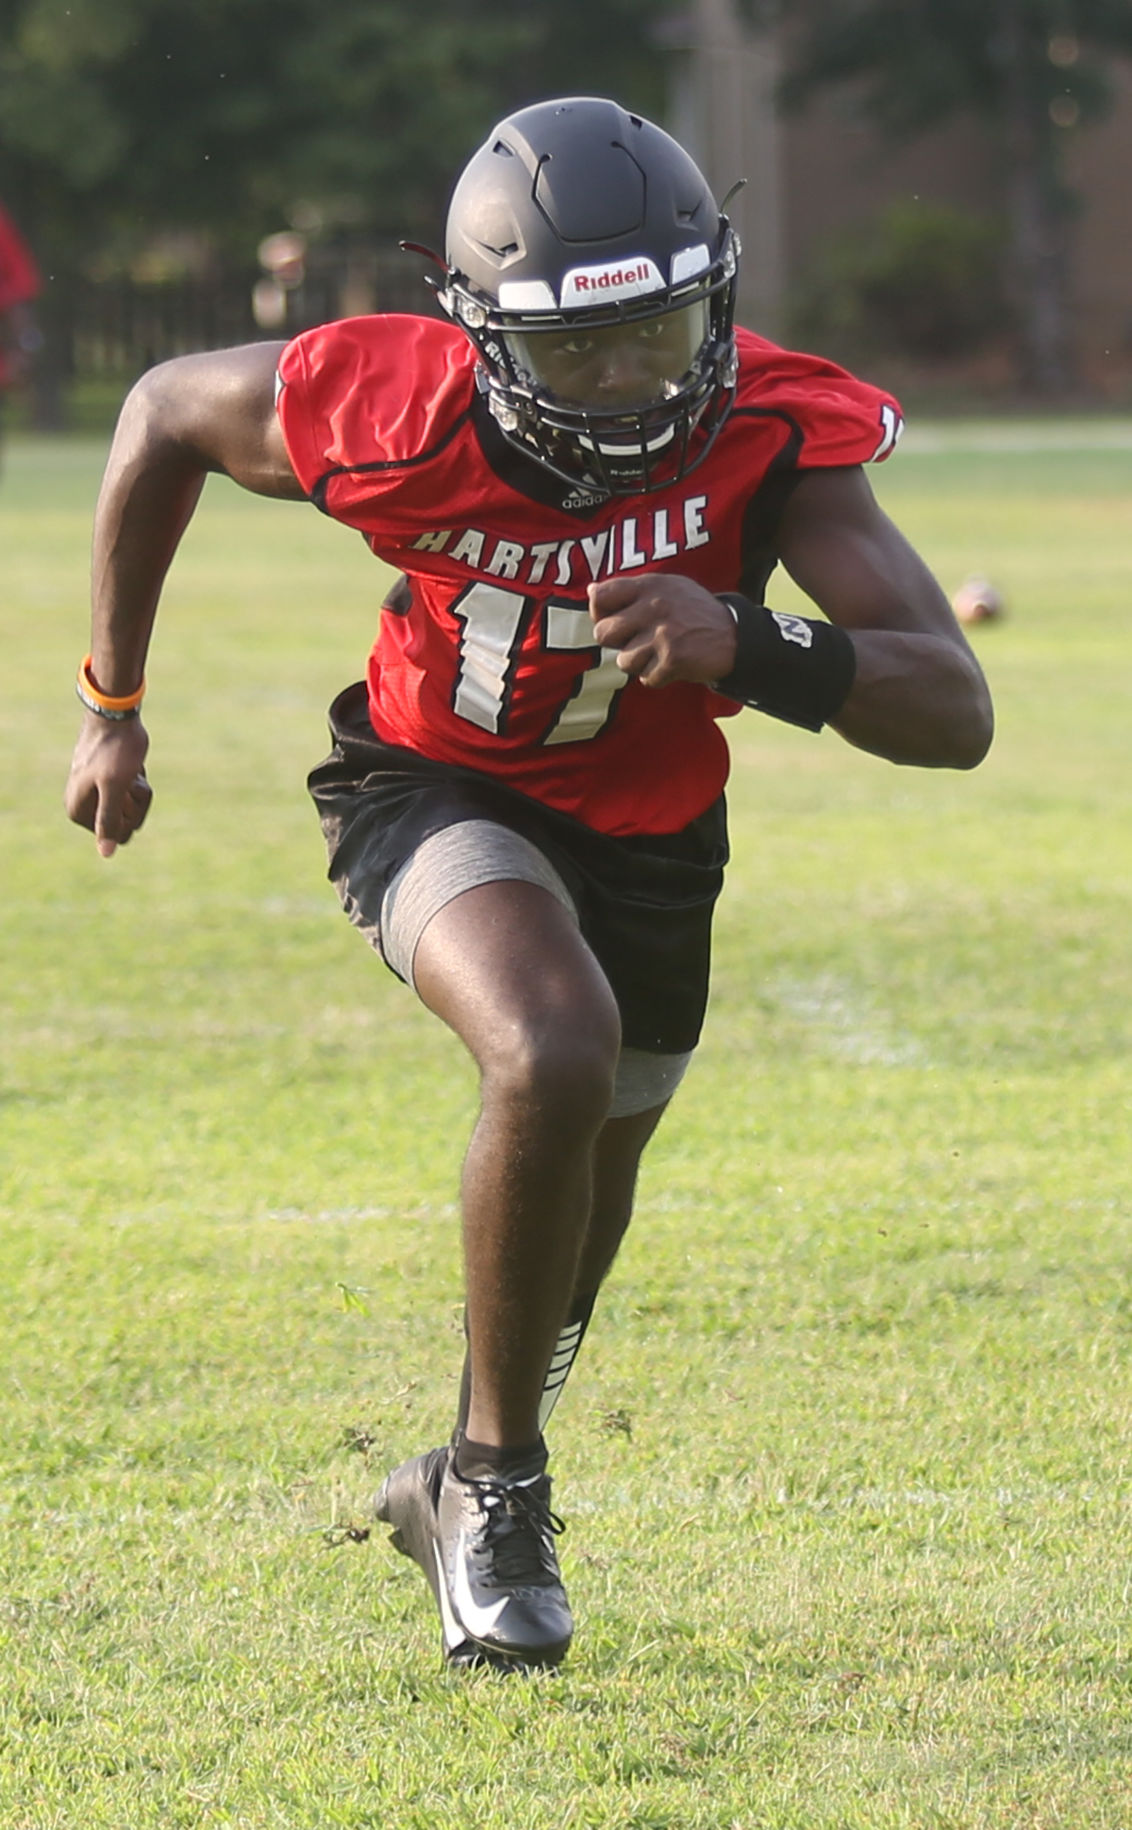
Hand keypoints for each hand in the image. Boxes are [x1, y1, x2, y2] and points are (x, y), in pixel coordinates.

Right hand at [64, 714, 152, 856]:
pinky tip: (131, 764)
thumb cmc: (115, 748)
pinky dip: (137, 780)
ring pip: (132, 810)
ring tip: (130, 769)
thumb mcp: (115, 786)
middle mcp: (83, 806)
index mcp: (78, 811)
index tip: (124, 791)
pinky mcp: (109, 783)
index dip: (131, 816)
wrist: (115, 714)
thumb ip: (109, 820)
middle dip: (137, 802)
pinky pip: (132, 794)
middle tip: (130, 778)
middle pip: (126, 826)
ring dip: (139, 789)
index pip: (118, 837)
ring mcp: (97, 794)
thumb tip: (106, 853)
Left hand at [588, 574, 736, 688]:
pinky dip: (657, 676)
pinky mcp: (672, 659)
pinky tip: (672, 664)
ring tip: (658, 653)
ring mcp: (663, 634)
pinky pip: (645, 678)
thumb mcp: (667, 588)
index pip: (600, 596)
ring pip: (623, 661)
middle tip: (637, 641)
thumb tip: (591, 591)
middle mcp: (654, 606)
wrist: (735, 636)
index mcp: (650, 585)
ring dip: (639, 663)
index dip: (599, 613)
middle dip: (617, 643)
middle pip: (603, 633)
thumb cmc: (694, 612)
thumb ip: (630, 590)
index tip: (613, 619)